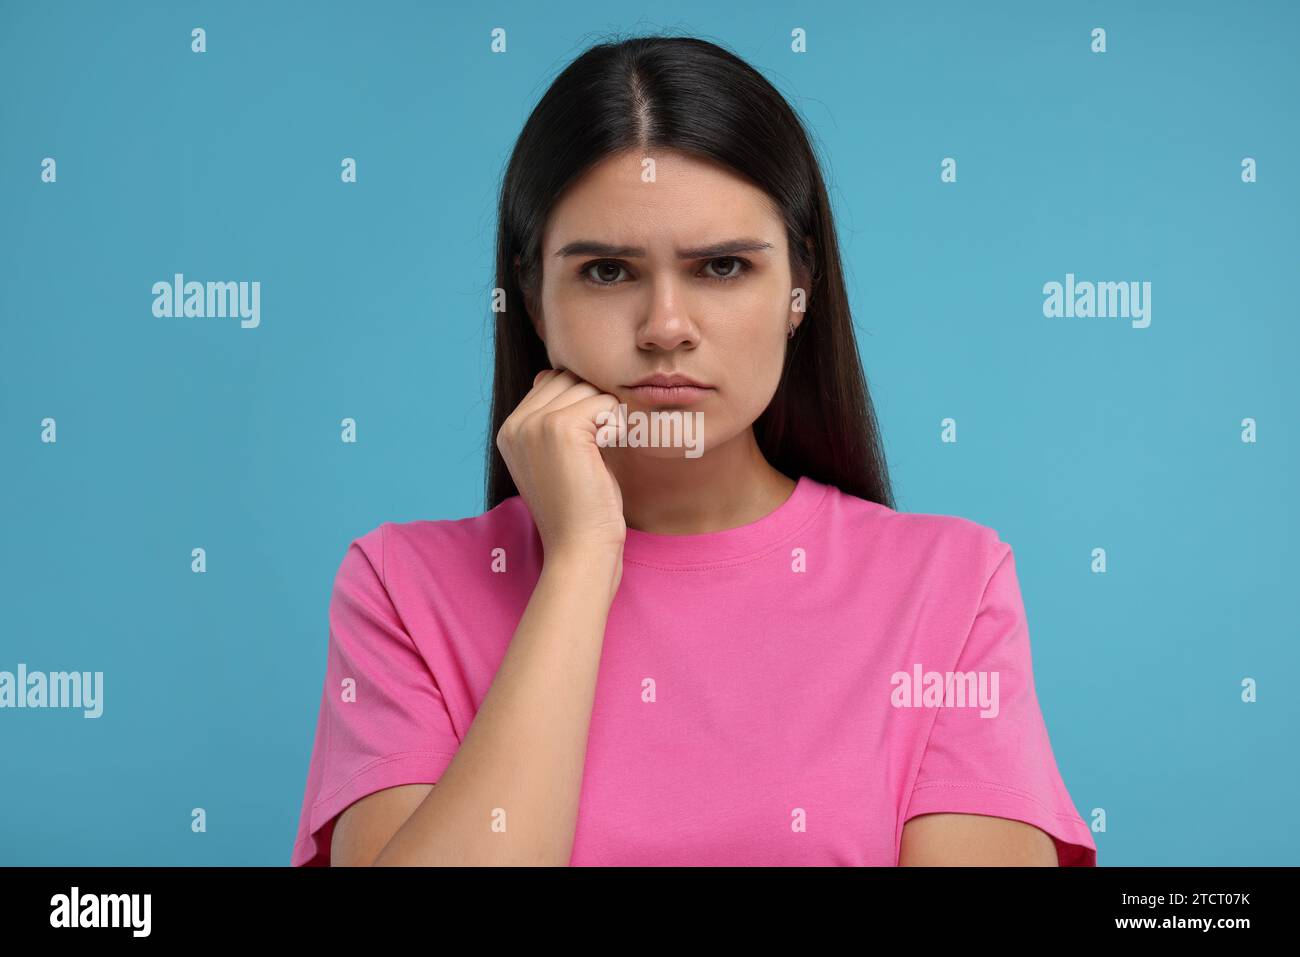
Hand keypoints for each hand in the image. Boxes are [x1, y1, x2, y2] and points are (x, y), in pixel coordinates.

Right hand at [495, 369, 627, 563]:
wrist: (580, 547)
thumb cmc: (580, 508)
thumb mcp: (559, 458)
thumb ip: (554, 418)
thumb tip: (555, 374)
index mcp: (510, 430)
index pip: (551, 382)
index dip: (581, 406)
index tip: (589, 444)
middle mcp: (515, 423)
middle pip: (569, 380)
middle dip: (594, 407)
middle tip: (600, 447)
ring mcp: (534, 424)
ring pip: (587, 387)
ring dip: (607, 416)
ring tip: (601, 452)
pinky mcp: (559, 428)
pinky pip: (604, 401)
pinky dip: (616, 424)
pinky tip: (607, 452)